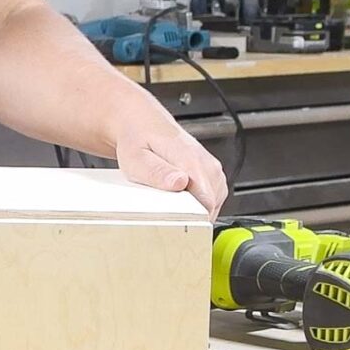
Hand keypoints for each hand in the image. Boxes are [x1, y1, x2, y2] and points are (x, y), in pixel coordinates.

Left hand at [114, 110, 228, 219]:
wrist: (141, 123)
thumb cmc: (137, 141)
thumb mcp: (136, 158)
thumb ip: (156, 172)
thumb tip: (179, 183)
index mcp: (190, 160)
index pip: (206, 202)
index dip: (194, 220)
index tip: (178, 227)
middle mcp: (206, 163)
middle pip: (211, 206)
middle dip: (194, 218)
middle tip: (169, 218)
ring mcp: (211, 168)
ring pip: (214, 202)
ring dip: (197, 210)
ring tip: (172, 205)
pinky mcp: (211, 172)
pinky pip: (213, 196)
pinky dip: (200, 203)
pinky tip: (182, 200)